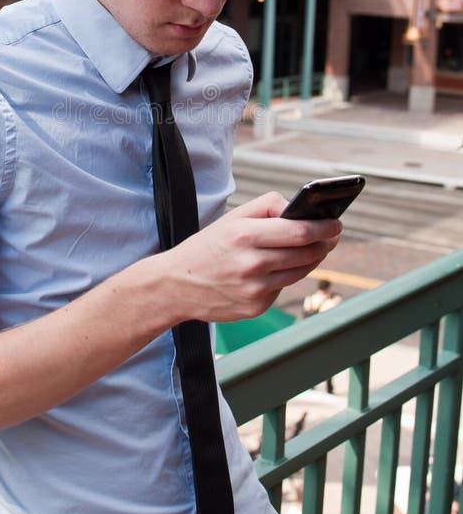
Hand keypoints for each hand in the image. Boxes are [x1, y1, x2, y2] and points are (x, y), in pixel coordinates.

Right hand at [164, 192, 341, 323]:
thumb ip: (266, 206)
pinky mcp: (256, 307)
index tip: (336, 223)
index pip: (299, 231)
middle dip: (324, 243)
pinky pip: (282, 288)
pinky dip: (286, 276)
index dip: (324, 228)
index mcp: (245, 235)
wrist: (177, 285)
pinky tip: (280, 268)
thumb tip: (297, 208)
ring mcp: (255, 289)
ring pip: (299, 272)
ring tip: (314, 248)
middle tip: (332, 235)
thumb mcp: (232, 218)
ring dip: (311, 259)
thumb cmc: (208, 246)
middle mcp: (252, 264)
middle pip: (306, 253)